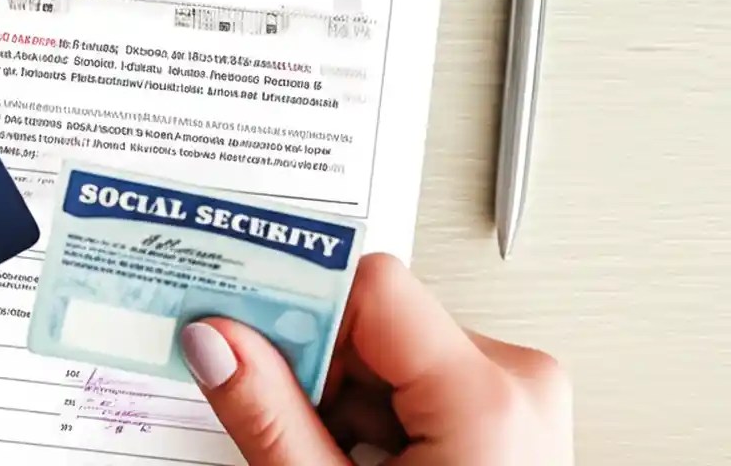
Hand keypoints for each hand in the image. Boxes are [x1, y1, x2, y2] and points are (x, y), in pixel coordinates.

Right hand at [179, 254, 572, 465]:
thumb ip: (268, 415)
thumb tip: (217, 343)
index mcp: (485, 397)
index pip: (370, 287)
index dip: (297, 307)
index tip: (240, 328)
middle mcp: (513, 382)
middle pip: (376, 323)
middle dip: (316, 372)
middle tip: (286, 428)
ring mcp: (517, 401)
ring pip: (390, 356)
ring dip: (342, 401)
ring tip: (334, 464)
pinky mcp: (507, 416)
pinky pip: (417, 385)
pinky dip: (374, 419)